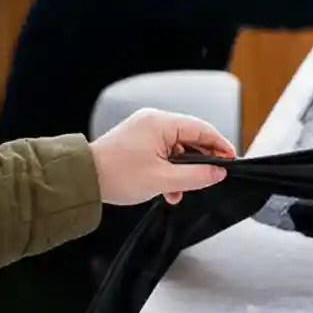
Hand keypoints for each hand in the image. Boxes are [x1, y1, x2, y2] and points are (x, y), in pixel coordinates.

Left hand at [90, 108, 235, 205]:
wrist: (81, 180)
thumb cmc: (116, 175)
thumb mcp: (163, 179)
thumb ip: (197, 176)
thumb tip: (219, 172)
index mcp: (161, 123)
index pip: (203, 129)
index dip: (221, 146)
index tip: (231, 162)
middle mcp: (153, 121)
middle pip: (192, 138)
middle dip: (201, 162)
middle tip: (210, 179)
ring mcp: (144, 130)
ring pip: (178, 148)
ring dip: (184, 170)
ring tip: (181, 191)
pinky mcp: (138, 141)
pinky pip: (164, 152)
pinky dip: (170, 169)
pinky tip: (169, 189)